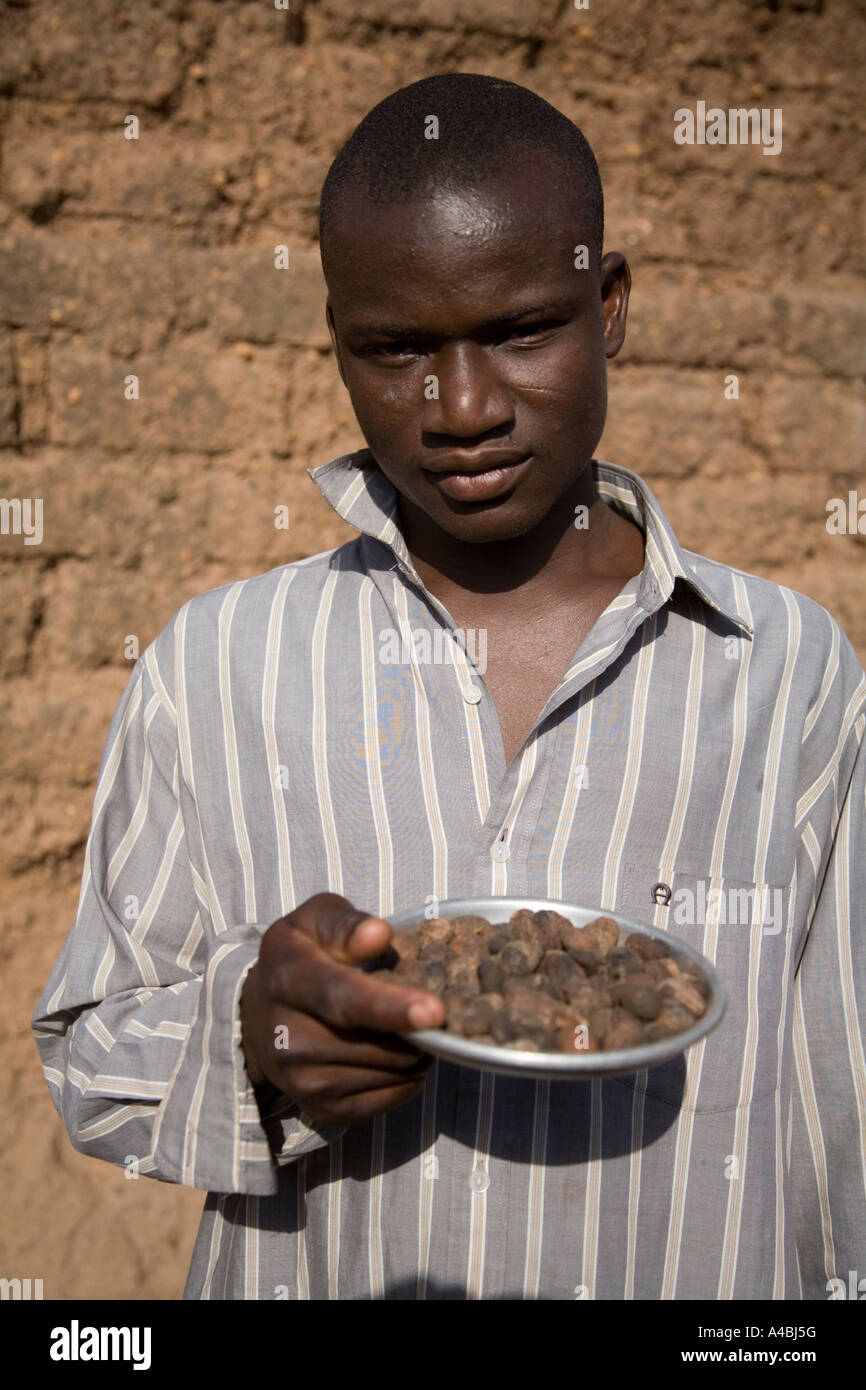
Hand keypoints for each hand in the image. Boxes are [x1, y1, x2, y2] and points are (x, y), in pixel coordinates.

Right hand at [240, 892, 444, 1126]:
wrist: (259, 1016)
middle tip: (428, 1003)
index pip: (342, 997)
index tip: (434, 1011)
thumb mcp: (314, 921)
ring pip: (394, 1071)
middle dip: (417, 1026)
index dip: (389, 1006)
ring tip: (405, 1024)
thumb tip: (379, 935)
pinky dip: (408, 1073)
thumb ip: (345, 924)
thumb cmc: (301, 955)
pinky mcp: (323, 1111)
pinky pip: (394, 1096)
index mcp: (288, 979)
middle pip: (378, 1042)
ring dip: (416, 1048)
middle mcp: (288, 1038)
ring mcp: (303, 1081)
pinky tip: (393, 1048)